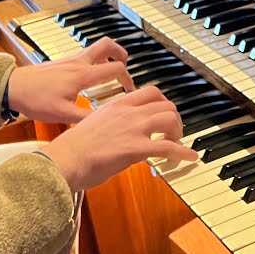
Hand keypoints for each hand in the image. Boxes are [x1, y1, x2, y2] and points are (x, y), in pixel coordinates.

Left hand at [6, 37, 133, 123]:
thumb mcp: (62, 114)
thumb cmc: (34, 99)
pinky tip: (91, 76)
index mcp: (82, 75)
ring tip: (112, 67)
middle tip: (126, 67)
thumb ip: (86, 118)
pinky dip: (95, 60)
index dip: (128, 79)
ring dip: (109, 54)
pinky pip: (85, 55)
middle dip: (122, 54)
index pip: (115, 69)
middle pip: (108, 45)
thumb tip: (105, 123)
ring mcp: (70, 60)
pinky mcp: (63, 62)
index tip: (129, 91)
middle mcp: (78, 63)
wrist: (13, 88)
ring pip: (96, 47)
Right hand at [40, 88, 199, 190]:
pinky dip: (183, 152)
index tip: (164, 115)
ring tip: (176, 144)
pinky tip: (190, 157)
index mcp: (116, 106)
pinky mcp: (136, 148)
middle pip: (164, 104)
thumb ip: (112, 125)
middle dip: (174, 118)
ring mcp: (133, 128)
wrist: (64, 160)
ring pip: (169, 118)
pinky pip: (167, 147)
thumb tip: (121, 134)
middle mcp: (127, 112)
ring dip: (178, 132)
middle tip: (173, 132)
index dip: (162, 104)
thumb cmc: (72, 149)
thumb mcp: (94, 125)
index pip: (149, 93)